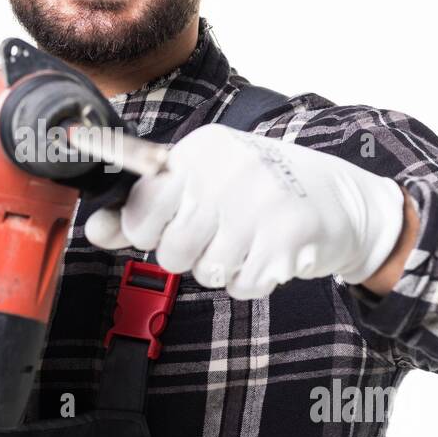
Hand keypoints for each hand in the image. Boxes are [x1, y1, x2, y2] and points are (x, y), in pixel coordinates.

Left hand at [83, 124, 406, 299]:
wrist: (341, 199)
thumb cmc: (259, 191)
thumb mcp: (203, 183)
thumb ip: (146, 206)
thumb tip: (96, 228)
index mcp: (201, 150)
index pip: (142, 203)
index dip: (146, 227)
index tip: (167, 221)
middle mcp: (227, 170)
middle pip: (169, 248)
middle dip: (188, 253)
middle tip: (218, 232)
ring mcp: (259, 203)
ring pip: (205, 271)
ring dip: (224, 267)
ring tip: (248, 239)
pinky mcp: (287, 237)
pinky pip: (241, 286)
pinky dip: (253, 280)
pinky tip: (269, 253)